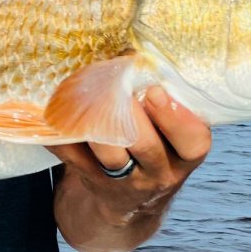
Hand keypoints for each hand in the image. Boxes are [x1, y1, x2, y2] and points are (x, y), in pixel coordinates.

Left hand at [48, 86, 210, 251]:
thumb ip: (166, 105)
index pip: (193, 142)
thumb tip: (136, 51)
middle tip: (116, 87)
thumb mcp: (172, 136)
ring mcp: (125, 181)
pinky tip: (56, 115)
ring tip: (86, 95)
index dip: (177, 118)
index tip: (156, 91)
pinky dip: (63, 135)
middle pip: (146, 146)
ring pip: (110, 154)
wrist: (132, 200)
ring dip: (95, 123)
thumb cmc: (155, 148)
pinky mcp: (93, 181)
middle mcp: (159, 172)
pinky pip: (75, 158)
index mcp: (184, 155)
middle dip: (130, 114)